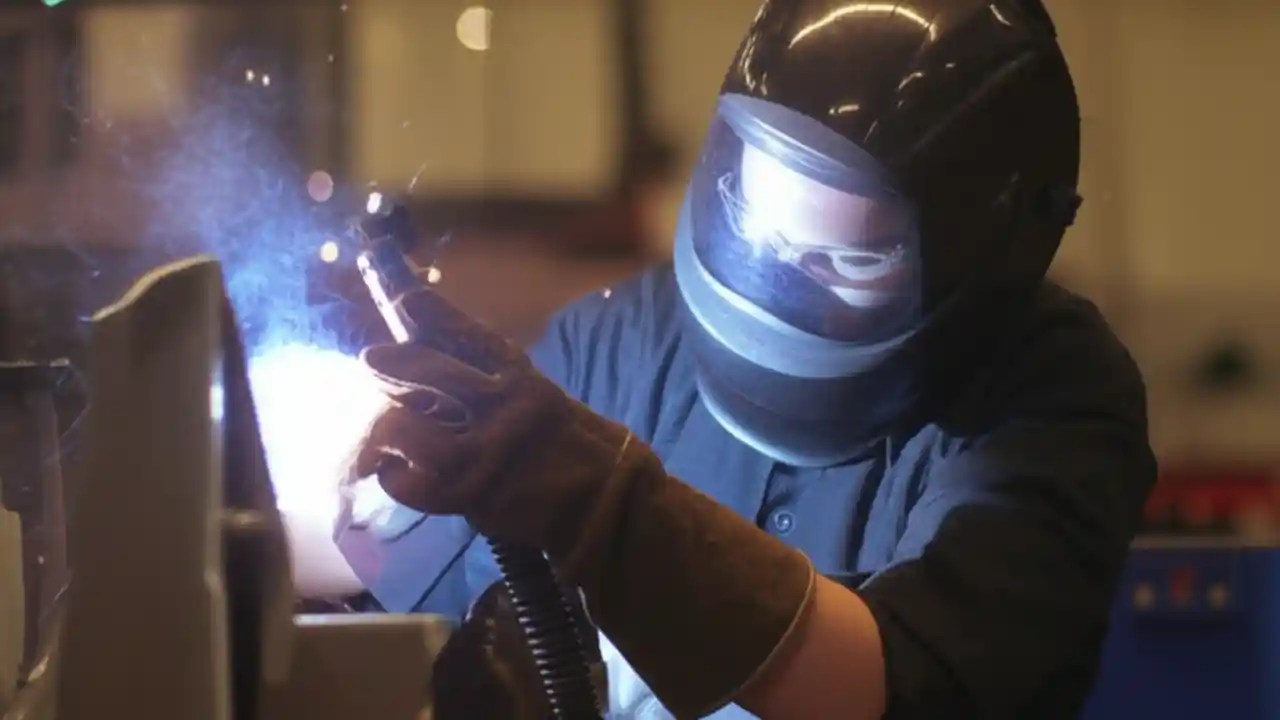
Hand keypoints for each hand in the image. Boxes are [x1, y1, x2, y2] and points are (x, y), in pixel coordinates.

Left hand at [350, 289, 813, 719]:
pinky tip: (394, 473)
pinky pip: (414, 484)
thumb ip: (502, 389)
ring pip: (410, 429)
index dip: (434, 315)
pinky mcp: (474, 494)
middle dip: (391, 366)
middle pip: (429, 372)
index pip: (471, 338)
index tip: (406, 301)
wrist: (607, 507)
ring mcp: (486, 451)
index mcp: (524, 380)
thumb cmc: (577, 453)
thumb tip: (446, 378)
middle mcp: (504, 406)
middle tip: (372, 365)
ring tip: (380, 430)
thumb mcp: (546, 403)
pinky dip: (395, 478)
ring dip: (386, 427)